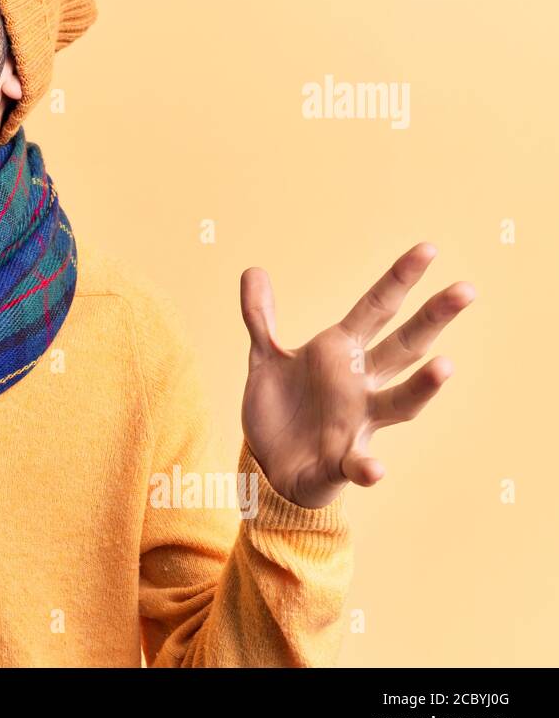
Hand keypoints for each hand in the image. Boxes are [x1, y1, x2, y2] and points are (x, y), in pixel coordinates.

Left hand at [239, 243, 474, 508]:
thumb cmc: (281, 410)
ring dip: (422, 387)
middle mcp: (360, 386)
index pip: (376, 309)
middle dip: (433, 319)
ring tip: (445, 365)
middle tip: (466, 289)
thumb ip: (260, 317)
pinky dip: (367, 467)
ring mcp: (356, 424)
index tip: (428, 248)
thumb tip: (252, 270)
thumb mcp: (266, 359)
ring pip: (399, 403)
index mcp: (341, 353)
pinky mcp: (340, 462)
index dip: (399, 279)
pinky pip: (358, 464)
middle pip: (403, 347)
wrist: (270, 465)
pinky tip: (375, 469)